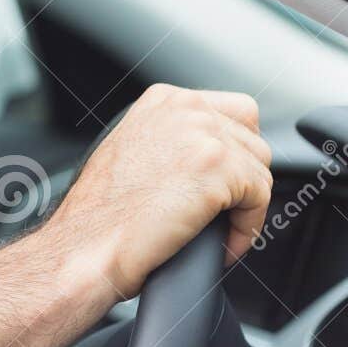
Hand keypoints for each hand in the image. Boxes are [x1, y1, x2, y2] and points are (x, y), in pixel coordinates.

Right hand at [48, 84, 272, 300]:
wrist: (86, 246)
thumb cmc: (99, 214)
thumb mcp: (132, 151)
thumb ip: (172, 140)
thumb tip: (211, 155)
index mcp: (163, 100)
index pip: (236, 112)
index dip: (236, 154)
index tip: (226, 183)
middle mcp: (185, 108)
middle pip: (254, 142)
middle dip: (242, 183)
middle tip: (221, 215)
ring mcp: (203, 134)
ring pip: (261, 172)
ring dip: (245, 209)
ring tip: (217, 234)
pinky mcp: (219, 168)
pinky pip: (261, 200)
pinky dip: (248, 229)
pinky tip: (222, 245)